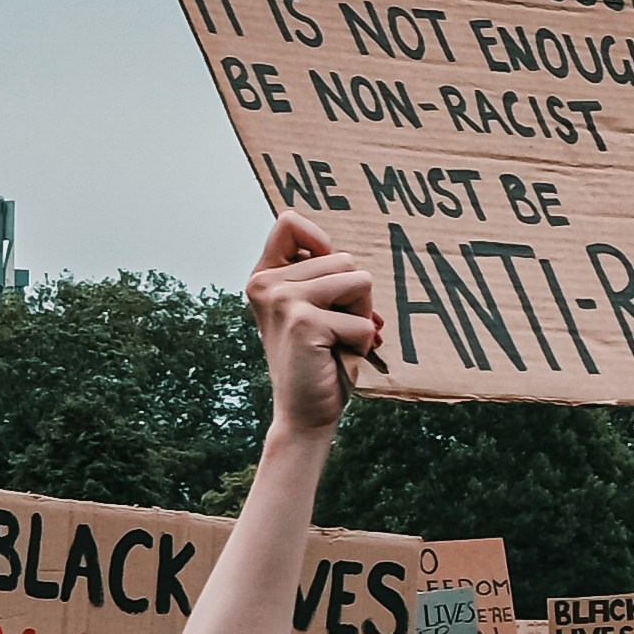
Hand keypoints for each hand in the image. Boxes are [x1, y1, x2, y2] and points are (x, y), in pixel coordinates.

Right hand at [246, 220, 384, 441]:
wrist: (304, 411)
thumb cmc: (321, 358)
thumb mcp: (318, 309)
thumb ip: (325, 276)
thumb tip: (368, 244)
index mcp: (266, 275)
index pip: (291, 222)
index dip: (322, 242)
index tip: (329, 278)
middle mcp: (266, 283)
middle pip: (346, 259)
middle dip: (356, 297)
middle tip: (335, 329)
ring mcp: (282, 300)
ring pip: (360, 281)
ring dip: (362, 317)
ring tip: (337, 340)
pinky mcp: (303, 322)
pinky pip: (363, 321)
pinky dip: (362, 343)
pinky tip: (336, 357)